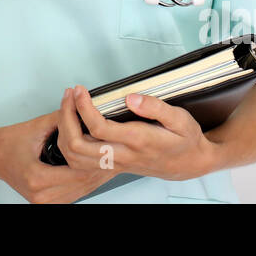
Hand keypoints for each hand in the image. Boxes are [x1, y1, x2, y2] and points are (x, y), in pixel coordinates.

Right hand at [0, 89, 117, 203]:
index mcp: (37, 178)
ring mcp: (45, 202)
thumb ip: (63, 117)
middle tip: (114, 148)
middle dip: (100, 164)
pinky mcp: (49, 202)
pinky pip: (76, 193)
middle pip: (84, 182)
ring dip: (97, 174)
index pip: (79, 169)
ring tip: (108, 156)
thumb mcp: (37, 126)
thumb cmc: (8, 143)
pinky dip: (86, 180)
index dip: (96, 155)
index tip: (106, 142)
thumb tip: (83, 108)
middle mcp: (41, 196)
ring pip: (83, 190)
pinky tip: (94, 167)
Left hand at [56, 84, 217, 181]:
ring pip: (75, 157)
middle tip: (69, 95)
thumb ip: (156, 107)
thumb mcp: (180, 119)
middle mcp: (123, 155)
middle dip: (67, 117)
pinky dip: (69, 144)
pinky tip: (72, 124)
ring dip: (65, 130)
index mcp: (138, 141)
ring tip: (67, 105)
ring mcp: (116, 163)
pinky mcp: (113, 165)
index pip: (99, 128)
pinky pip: (81, 162)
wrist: (190, 163)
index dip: (84, 108)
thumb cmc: (185, 140)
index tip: (80, 90)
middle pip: (79, 145)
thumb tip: (131, 98)